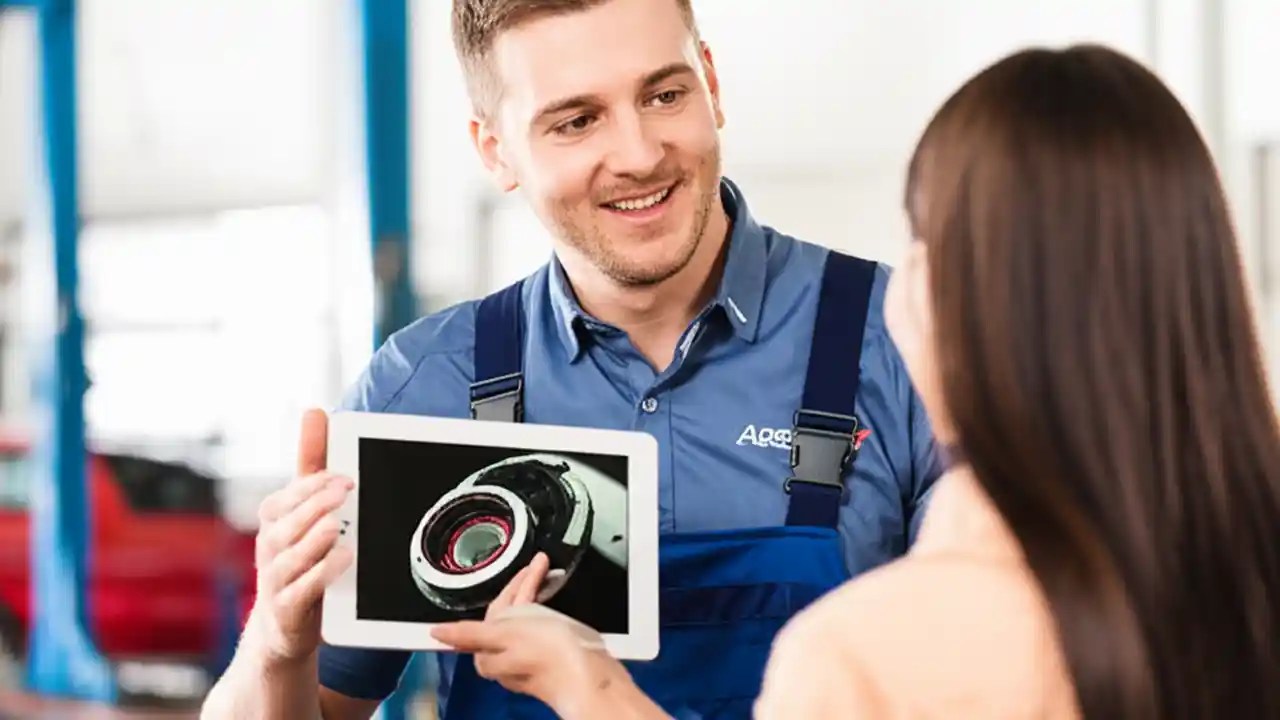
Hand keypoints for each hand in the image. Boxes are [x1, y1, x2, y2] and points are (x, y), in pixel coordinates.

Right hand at [249, 408, 353, 665]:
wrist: (283, 625)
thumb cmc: (299, 558)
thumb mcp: (305, 510)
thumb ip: (312, 466)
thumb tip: (315, 411)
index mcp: (275, 518)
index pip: (289, 495)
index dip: (314, 484)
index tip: (344, 474)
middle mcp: (271, 545)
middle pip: (287, 522)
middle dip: (315, 504)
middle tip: (346, 488)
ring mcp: (277, 578)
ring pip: (292, 555)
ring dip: (315, 538)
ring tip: (337, 525)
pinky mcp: (288, 608)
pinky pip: (302, 590)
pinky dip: (322, 574)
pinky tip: (344, 559)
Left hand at [430, 554, 627, 716]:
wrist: (586, 673)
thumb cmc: (545, 653)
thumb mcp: (501, 634)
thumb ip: (467, 633)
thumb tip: (436, 634)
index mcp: (488, 651)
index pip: (493, 611)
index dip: (509, 586)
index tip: (524, 566)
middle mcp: (506, 657)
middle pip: (510, 613)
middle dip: (523, 587)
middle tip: (538, 565)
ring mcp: (529, 657)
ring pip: (528, 617)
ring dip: (536, 594)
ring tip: (547, 573)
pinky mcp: (551, 657)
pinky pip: (544, 625)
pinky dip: (549, 607)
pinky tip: (557, 600)